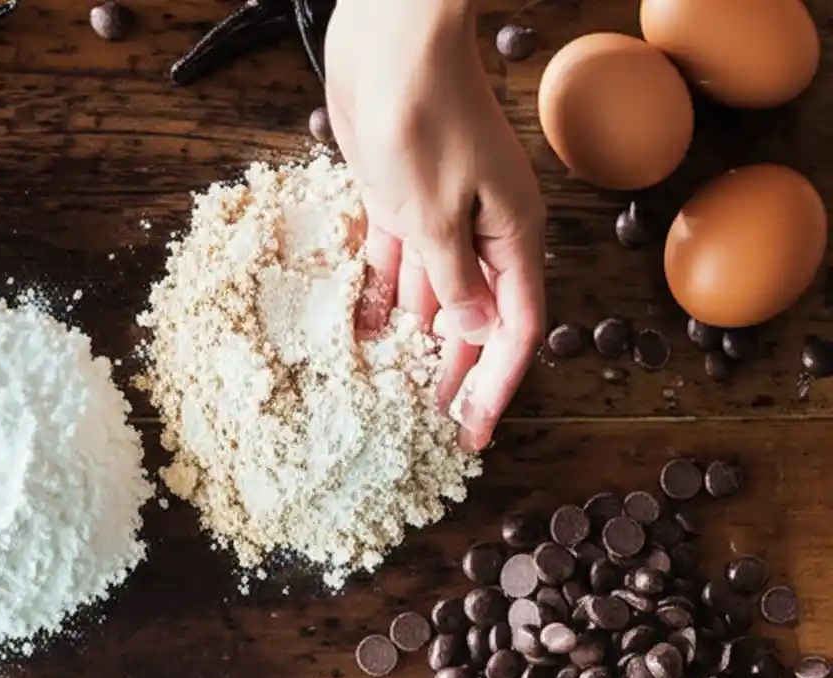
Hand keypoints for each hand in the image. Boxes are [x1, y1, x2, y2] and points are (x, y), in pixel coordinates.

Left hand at [324, 0, 545, 450]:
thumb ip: (451, 281)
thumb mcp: (434, 216)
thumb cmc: (421, 119)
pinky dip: (380, 298)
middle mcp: (480, 232)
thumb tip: (471, 334)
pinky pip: (393, 264)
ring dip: (414, 342)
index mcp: (510, 236)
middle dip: (452, 373)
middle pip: (472, 320)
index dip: (496, 385)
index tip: (472, 433)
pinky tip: (362, 335)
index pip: (514, 327)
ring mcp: (438, 216)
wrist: (389, 43)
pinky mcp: (398, 202)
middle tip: (425, 425)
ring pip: (431, 295)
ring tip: (390, 393)